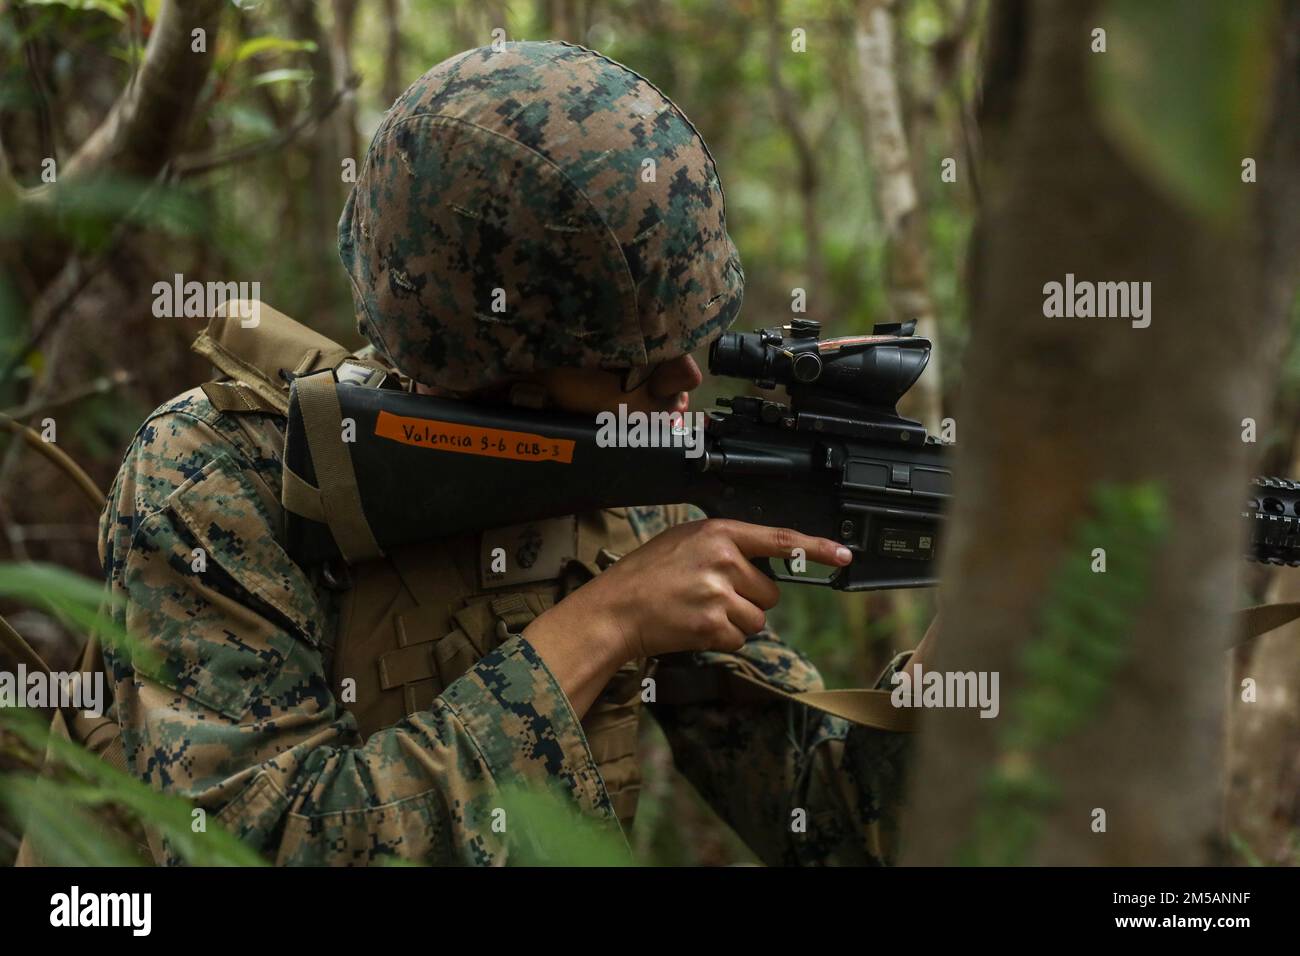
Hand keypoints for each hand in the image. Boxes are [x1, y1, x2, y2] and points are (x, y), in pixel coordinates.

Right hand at [521, 519, 851, 716]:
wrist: (615, 609)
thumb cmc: (645, 576)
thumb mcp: (684, 542)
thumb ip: (724, 545)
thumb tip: (761, 560)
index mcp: (718, 533)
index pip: (779, 539)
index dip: (816, 548)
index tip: (843, 555)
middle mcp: (723, 560)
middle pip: (770, 592)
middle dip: (747, 600)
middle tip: (710, 597)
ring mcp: (719, 593)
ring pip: (757, 619)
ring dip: (735, 623)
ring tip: (698, 612)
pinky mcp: (713, 625)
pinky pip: (739, 639)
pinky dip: (721, 640)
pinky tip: (694, 627)